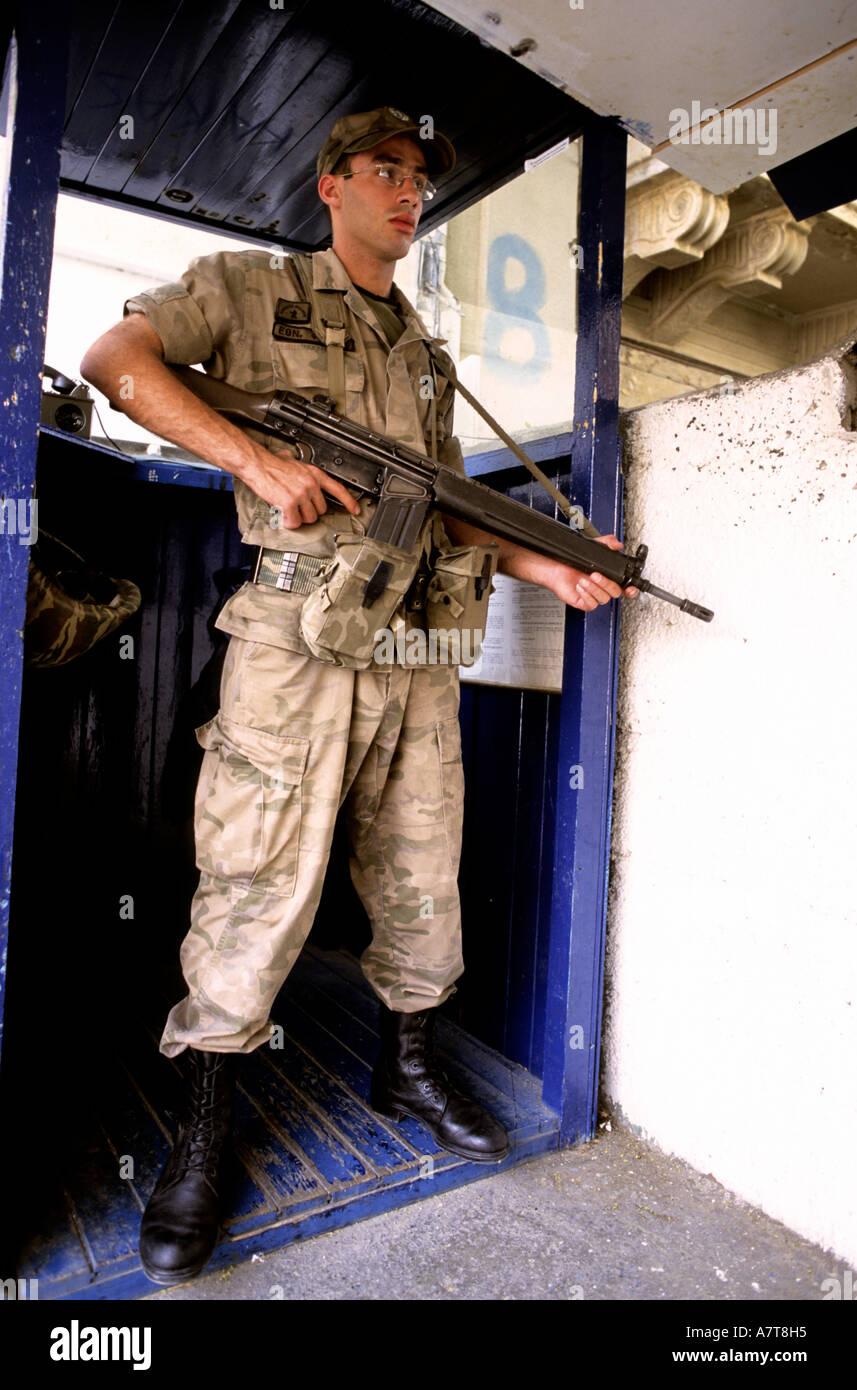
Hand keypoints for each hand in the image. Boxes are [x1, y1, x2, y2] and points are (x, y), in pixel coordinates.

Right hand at [239, 440, 361, 527]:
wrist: (257, 464)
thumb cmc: (271, 463)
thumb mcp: (292, 460)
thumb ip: (298, 466)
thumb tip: (294, 461)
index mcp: (314, 474)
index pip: (337, 489)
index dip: (349, 501)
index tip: (355, 510)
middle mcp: (311, 484)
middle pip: (320, 510)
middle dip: (309, 511)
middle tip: (297, 506)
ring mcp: (302, 494)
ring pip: (309, 518)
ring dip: (298, 517)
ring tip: (288, 507)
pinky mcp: (290, 503)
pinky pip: (294, 522)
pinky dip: (288, 521)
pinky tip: (282, 513)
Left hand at [550, 534, 638, 611]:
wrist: (555, 567)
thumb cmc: (572, 561)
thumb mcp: (591, 548)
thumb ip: (606, 543)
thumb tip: (617, 544)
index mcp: (609, 577)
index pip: (625, 587)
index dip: (631, 589)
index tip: (630, 588)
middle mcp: (602, 588)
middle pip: (615, 592)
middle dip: (606, 583)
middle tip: (595, 574)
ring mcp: (593, 596)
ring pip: (603, 599)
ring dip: (594, 588)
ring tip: (584, 579)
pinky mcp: (584, 602)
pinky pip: (591, 604)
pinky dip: (586, 595)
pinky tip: (580, 586)